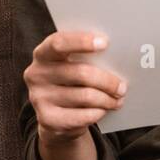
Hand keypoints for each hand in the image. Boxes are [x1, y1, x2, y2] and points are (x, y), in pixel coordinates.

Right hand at [24, 30, 126, 145]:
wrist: (56, 116)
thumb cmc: (72, 82)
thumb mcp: (74, 64)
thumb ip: (88, 57)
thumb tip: (118, 57)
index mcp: (43, 53)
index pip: (59, 43)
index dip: (82, 41)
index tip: (105, 43)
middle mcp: (36, 74)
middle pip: (81, 73)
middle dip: (107, 81)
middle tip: (122, 87)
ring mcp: (39, 97)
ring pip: (85, 96)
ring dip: (107, 100)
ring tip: (117, 100)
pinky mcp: (46, 119)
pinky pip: (82, 116)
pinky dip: (98, 113)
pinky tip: (103, 110)